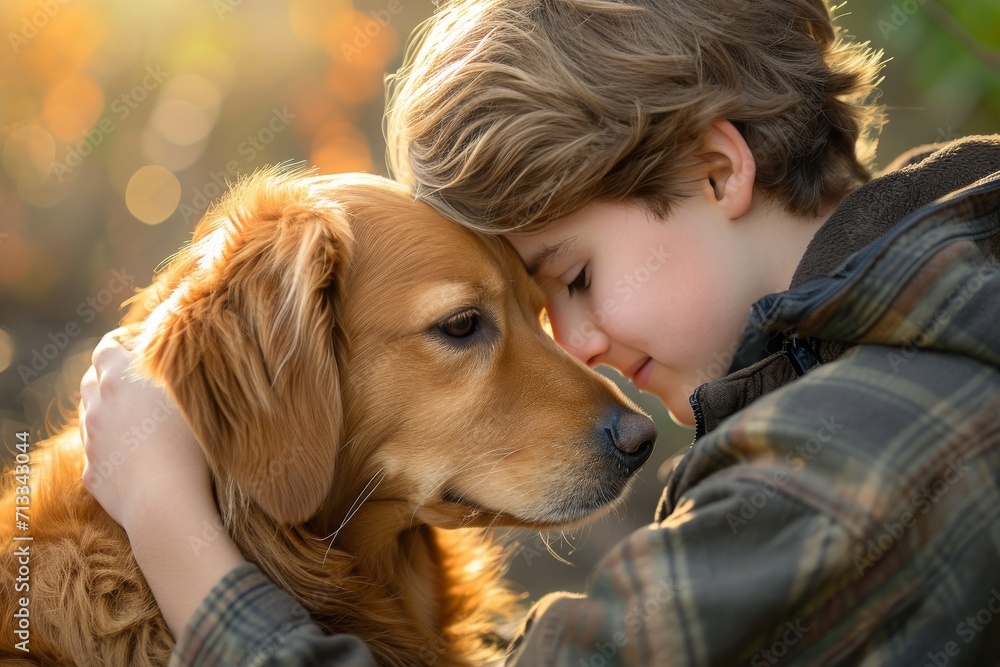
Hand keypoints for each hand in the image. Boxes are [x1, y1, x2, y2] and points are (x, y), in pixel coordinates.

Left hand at [79, 328, 245, 636]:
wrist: (165, 502)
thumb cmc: (188, 443)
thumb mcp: (190, 393)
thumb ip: (176, 367)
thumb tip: (175, 349)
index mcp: (120, 379)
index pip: (106, 348)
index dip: (119, 344)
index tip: (137, 348)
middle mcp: (98, 407)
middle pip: (92, 380)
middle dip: (109, 377)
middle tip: (137, 384)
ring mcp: (92, 441)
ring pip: (90, 417)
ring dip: (108, 413)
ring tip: (139, 421)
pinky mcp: (94, 473)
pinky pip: (98, 453)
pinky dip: (110, 448)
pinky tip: (136, 456)